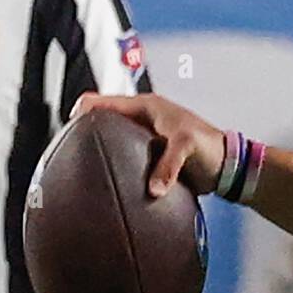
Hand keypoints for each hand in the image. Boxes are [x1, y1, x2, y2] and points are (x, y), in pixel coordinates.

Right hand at [71, 92, 224, 197]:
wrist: (228, 166)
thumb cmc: (210, 147)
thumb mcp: (188, 147)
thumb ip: (168, 166)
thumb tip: (152, 191)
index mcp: (145, 107)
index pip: (101, 102)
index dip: (80, 112)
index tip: (66, 131)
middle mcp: (141, 120)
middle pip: (101, 122)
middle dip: (83, 134)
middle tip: (64, 155)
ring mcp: (144, 139)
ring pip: (110, 142)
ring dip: (98, 152)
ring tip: (76, 171)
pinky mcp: (149, 158)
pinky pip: (123, 161)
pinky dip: (113, 168)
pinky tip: (102, 184)